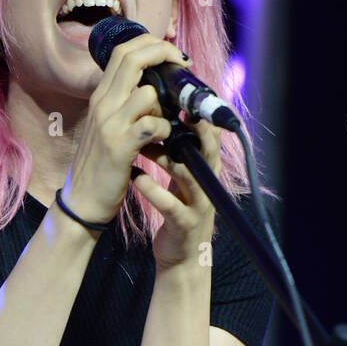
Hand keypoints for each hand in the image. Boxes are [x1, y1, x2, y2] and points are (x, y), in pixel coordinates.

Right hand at [61, 33, 187, 224]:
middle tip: (183, 65)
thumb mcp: (106, 126)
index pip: (122, 52)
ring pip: (148, 92)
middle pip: (133, 59)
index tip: (171, 53)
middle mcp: (102, 104)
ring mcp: (110, 125)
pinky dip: (166, 130)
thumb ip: (123, 103)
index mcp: (100, 97)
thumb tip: (151, 87)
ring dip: (167, 104)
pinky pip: (153, 125)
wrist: (81, 201)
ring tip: (168, 121)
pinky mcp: (120, 147)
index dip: (150, 43)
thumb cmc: (100, 165)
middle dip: (163, 54)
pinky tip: (165, 141)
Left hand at [133, 99, 220, 270]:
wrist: (182, 255)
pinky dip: (153, 191)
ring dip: (168, 158)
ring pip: (188, 176)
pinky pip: (169, 206)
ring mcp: (199, 204)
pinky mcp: (185, 224)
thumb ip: (178, 148)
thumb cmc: (178, 208)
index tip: (184, 90)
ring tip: (148, 145)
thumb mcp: (182, 176)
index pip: (209, 134)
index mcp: (206, 168)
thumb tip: (162, 111)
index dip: (201, 112)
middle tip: (180, 110)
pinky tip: (137, 179)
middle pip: (207, 151)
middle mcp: (207, 183)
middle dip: (197, 130)